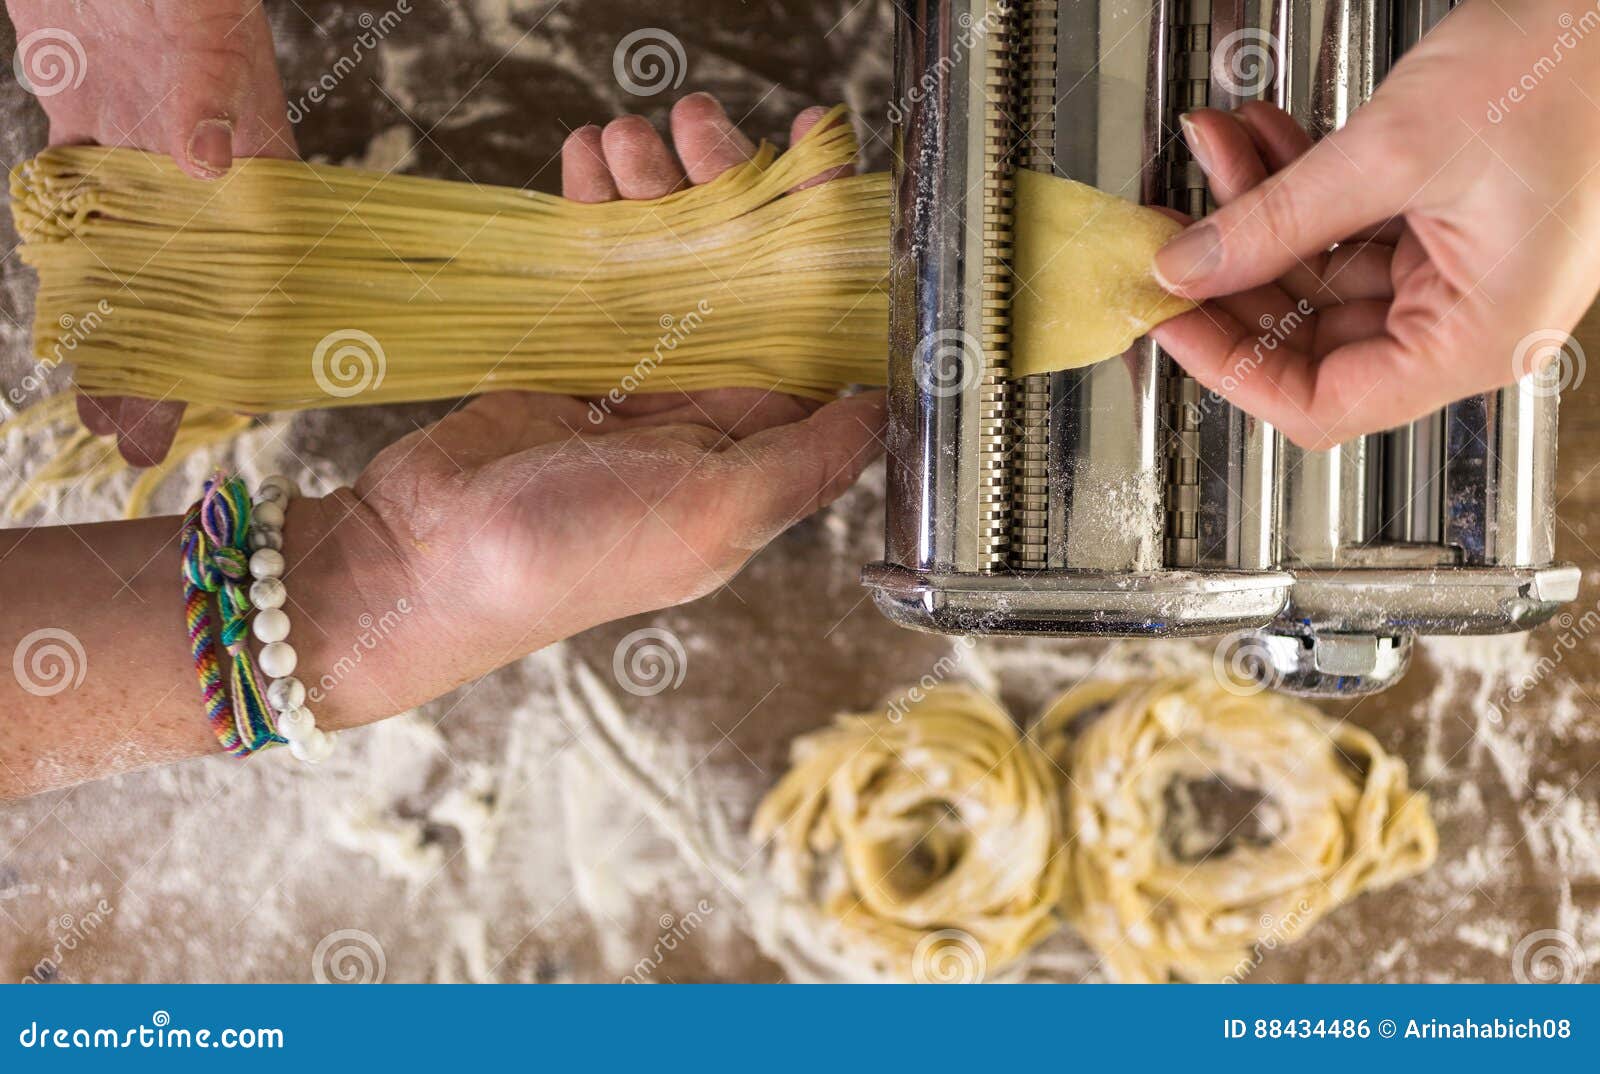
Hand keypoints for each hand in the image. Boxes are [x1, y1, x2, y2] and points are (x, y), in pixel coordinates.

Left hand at [6, 0, 295, 463]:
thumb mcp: (200, 15)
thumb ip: (208, 80)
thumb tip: (205, 164)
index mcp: (252, 148)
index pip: (269, 263)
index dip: (256, 336)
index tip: (238, 401)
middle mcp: (203, 167)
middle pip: (197, 290)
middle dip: (173, 370)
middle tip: (145, 442)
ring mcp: (139, 151)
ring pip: (134, 271)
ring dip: (120, 342)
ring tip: (109, 420)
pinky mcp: (84, 127)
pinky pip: (78, 221)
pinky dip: (71, 278)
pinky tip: (71, 330)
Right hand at [303, 94, 884, 690]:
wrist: (422, 562)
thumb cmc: (568, 561)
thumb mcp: (710, 521)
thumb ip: (802, 464)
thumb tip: (879, 410)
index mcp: (754, 446)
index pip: (812, 330)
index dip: (822, 247)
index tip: (820, 166)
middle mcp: (704, 406)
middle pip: (743, 275)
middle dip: (730, 192)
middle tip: (700, 124)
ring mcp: (635, 374)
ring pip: (669, 258)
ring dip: (657, 187)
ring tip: (628, 135)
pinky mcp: (569, 353)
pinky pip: (599, 264)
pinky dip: (595, 208)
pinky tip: (587, 159)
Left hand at [1150, 0, 1599, 449]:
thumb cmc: (1573, 71)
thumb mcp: (1395, 151)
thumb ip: (1277, 218)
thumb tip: (1191, 265)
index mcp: (1475, 339)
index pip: (1323, 404)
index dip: (1231, 369)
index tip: (1173, 323)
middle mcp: (1466, 322)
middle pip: (1309, 340)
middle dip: (1233, 274)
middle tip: (1172, 237)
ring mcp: (1455, 276)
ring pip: (1318, 275)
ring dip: (1258, 214)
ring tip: (1216, 151)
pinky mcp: (1444, 229)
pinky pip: (1348, 230)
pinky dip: (1299, 187)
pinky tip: (1258, 141)